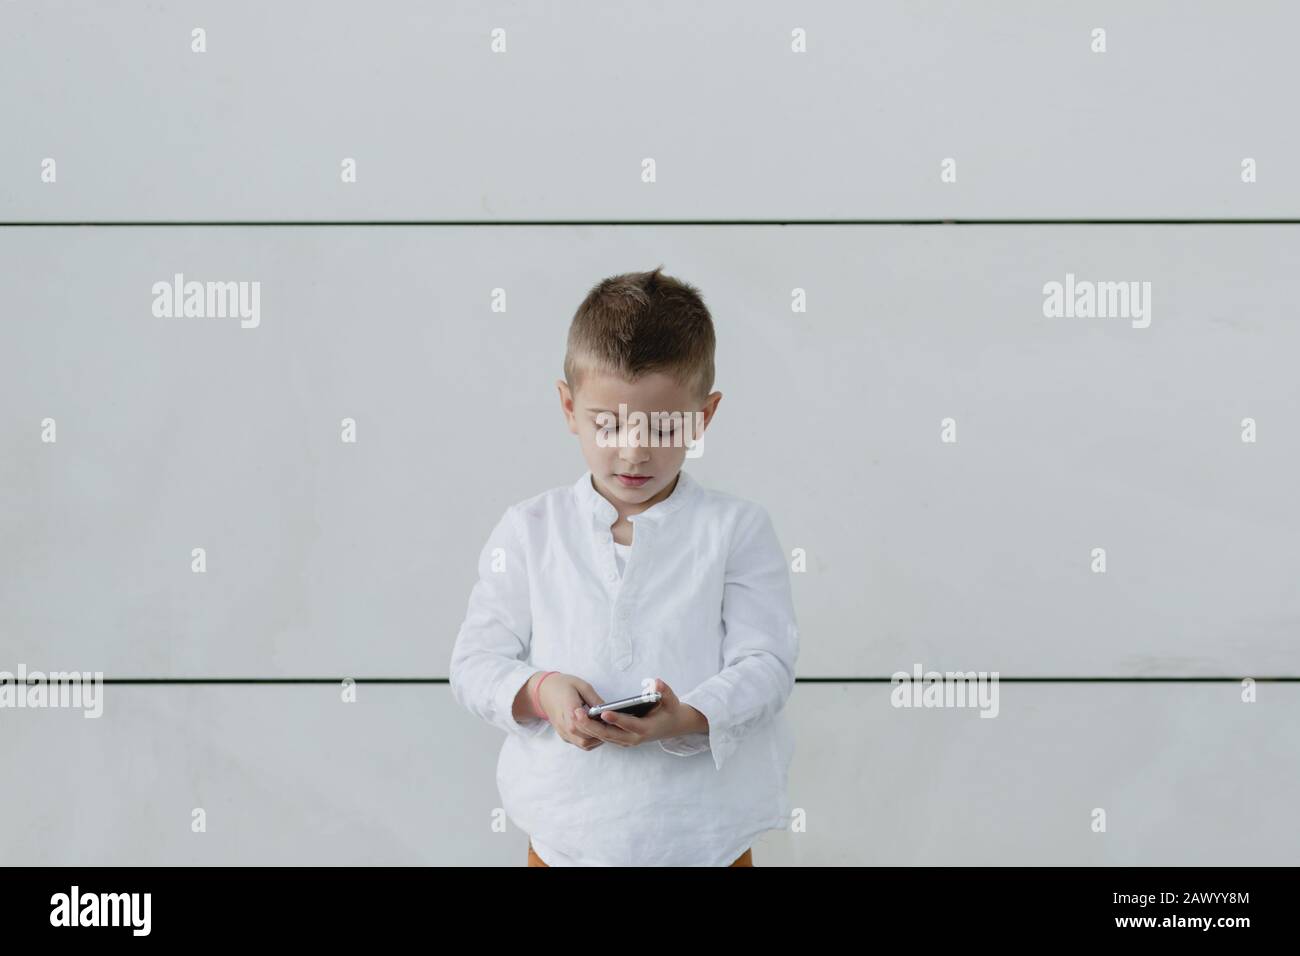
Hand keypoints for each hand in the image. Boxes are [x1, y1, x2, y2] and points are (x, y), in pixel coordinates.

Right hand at [535, 673, 608, 750]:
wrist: (544, 692)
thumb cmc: (564, 686)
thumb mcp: (582, 686)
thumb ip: (595, 699)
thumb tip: (610, 710)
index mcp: (568, 709)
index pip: (583, 723)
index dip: (597, 723)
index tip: (608, 718)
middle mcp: (564, 725)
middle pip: (586, 737)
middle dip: (601, 733)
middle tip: (613, 725)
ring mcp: (564, 733)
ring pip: (585, 744)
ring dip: (597, 738)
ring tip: (606, 727)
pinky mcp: (565, 737)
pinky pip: (581, 744)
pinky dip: (592, 740)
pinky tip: (598, 730)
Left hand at [575, 678, 703, 748]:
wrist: (673, 726)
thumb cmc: (671, 710)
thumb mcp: (672, 699)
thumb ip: (664, 691)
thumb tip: (657, 683)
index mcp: (645, 729)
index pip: (628, 724)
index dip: (616, 719)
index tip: (603, 712)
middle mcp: (633, 738)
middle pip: (609, 735)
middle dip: (591, 725)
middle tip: (577, 713)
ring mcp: (626, 741)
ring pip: (603, 737)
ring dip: (587, 728)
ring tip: (574, 714)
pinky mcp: (620, 740)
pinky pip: (603, 736)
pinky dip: (591, 729)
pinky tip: (580, 719)